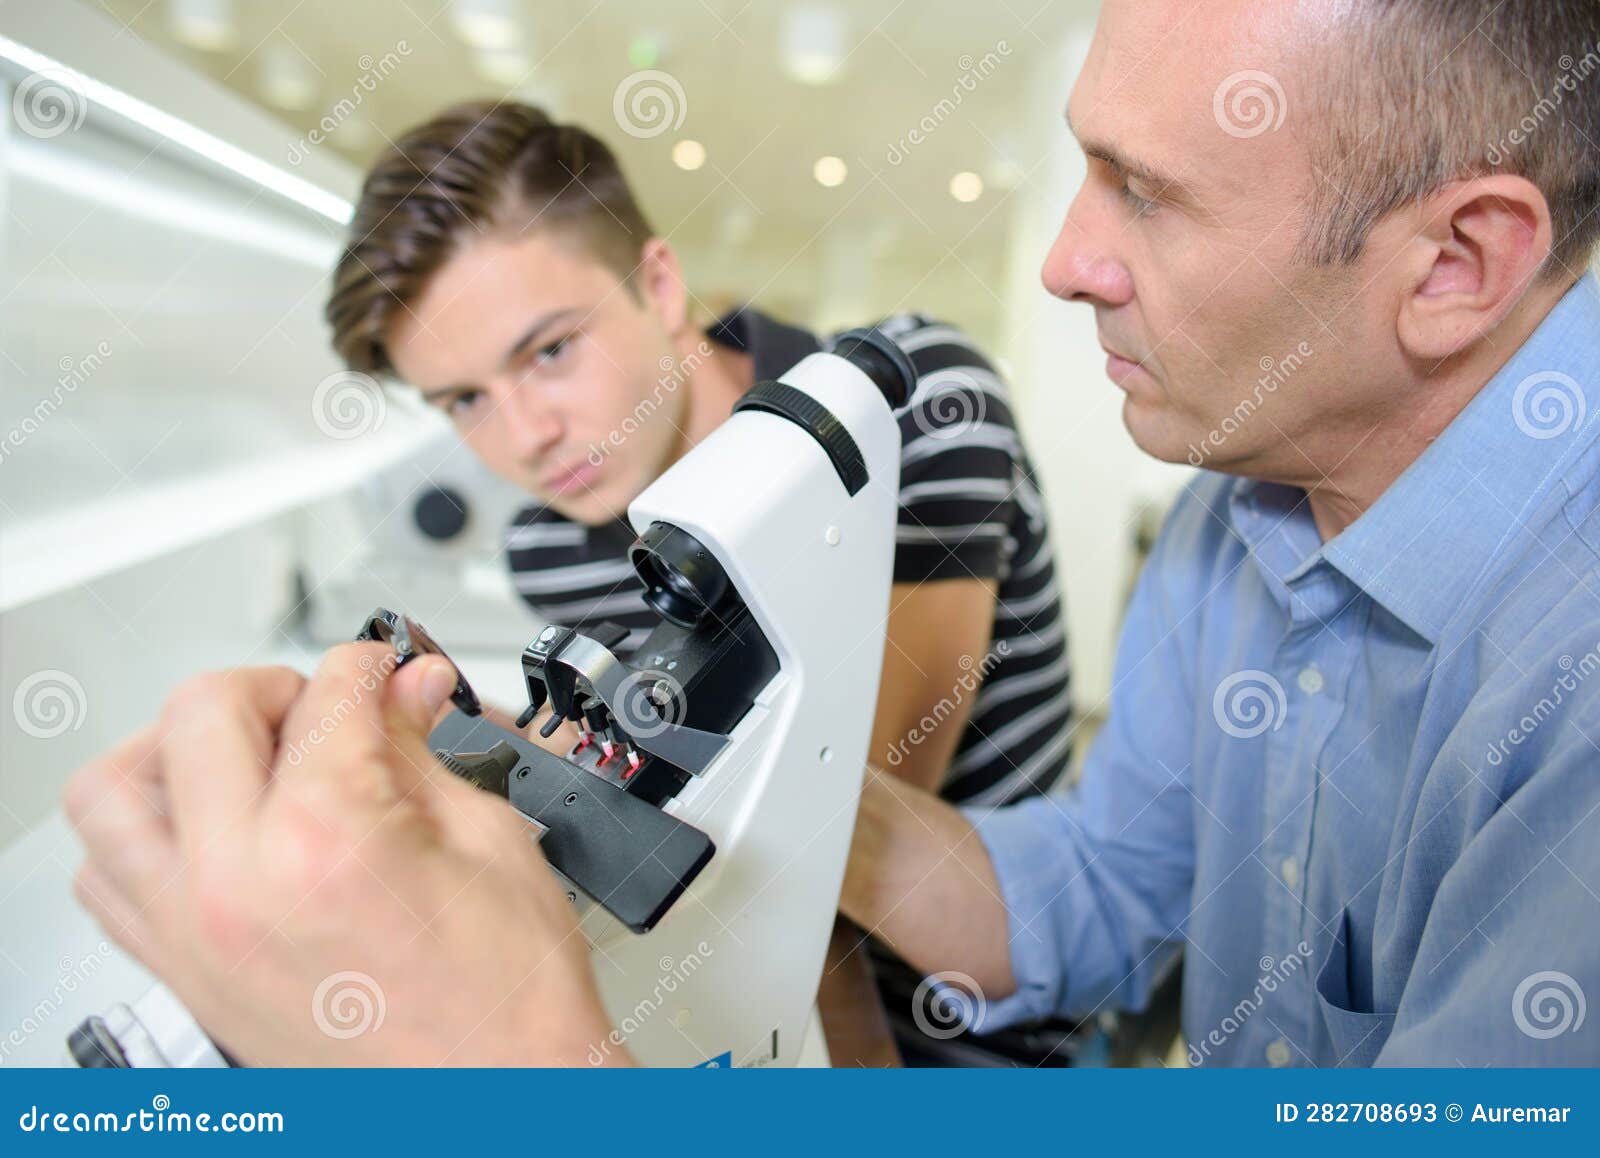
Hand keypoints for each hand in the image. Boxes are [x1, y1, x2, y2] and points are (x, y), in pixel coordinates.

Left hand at [63, 643, 624, 1065]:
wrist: (500, 1101)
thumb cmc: (507, 1001)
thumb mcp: (488, 841)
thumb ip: (422, 752)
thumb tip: (403, 693)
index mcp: (325, 839)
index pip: (326, 695)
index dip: (371, 666)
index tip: (387, 672)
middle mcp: (235, 886)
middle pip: (200, 713)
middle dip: (271, 688)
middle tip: (324, 708)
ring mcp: (194, 939)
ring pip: (111, 794)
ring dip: (174, 751)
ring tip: (241, 756)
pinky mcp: (184, 980)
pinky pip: (105, 881)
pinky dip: (141, 834)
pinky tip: (207, 829)